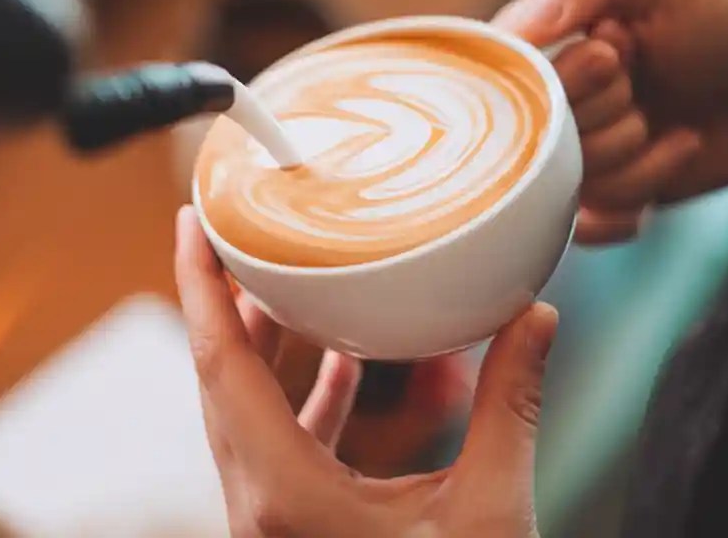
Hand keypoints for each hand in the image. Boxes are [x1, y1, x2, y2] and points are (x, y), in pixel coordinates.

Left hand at [175, 206, 558, 537]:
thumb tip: (538, 315)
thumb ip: (508, 407)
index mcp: (283, 495)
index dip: (199, 285)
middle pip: (226, 375)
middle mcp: (260, 502)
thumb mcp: (487, 512)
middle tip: (253, 230)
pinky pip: (285, 442)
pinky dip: (309, 392)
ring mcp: (272, 518)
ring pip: (253, 408)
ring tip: (302, 278)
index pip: (219, 366)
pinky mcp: (297, 527)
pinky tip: (345, 357)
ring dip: (275, 344)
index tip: (189, 220)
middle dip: (238, 298)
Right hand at [494, 0, 727, 242]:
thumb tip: (522, 28)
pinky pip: (590, 224)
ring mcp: (573, 151)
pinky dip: (637, 194)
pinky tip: (676, 152)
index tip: (616, 50)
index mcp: (540, 38)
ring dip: (630, 153)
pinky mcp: (603, 195)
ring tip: (669, 120)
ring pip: (561, 183)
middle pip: (528, 136)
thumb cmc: (725, 16)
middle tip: (642, 78)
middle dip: (603, 113)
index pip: (501, 76)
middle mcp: (545, 98)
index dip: (558, 75)